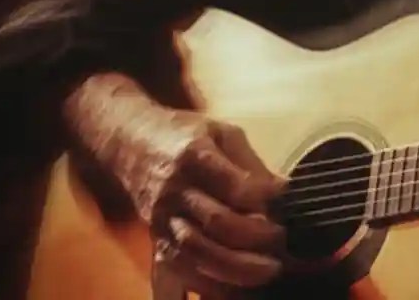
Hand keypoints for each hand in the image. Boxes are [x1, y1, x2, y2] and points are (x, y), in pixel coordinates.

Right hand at [64, 73, 287, 292]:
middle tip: (283, 241)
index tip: (288, 201)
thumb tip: (285, 193)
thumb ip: (252, 163)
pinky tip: (232, 292)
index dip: (264, 197)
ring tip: (268, 271)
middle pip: (216, 222)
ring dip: (236, 268)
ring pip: (196, 252)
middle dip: (256, 237)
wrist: (130, 145)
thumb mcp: (221, 133)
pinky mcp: (156, 241)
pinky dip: (205, 286)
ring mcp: (162, 219)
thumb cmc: (184, 136)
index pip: (233, 184)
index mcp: (194, 156)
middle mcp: (174, 190)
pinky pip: (177, 271)